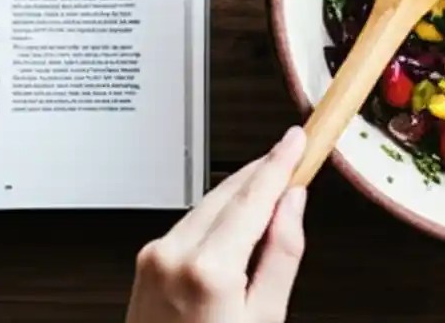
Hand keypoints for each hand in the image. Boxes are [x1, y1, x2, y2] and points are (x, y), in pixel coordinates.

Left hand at [126, 127, 307, 322]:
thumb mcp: (265, 318)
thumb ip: (282, 254)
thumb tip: (292, 205)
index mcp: (208, 269)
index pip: (254, 197)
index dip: (280, 162)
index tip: (297, 140)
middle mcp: (174, 254)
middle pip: (229, 192)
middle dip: (263, 174)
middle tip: (295, 160)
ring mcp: (155, 256)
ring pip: (208, 205)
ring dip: (241, 195)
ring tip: (273, 199)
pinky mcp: (146, 260)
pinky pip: (190, 223)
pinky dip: (218, 217)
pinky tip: (238, 226)